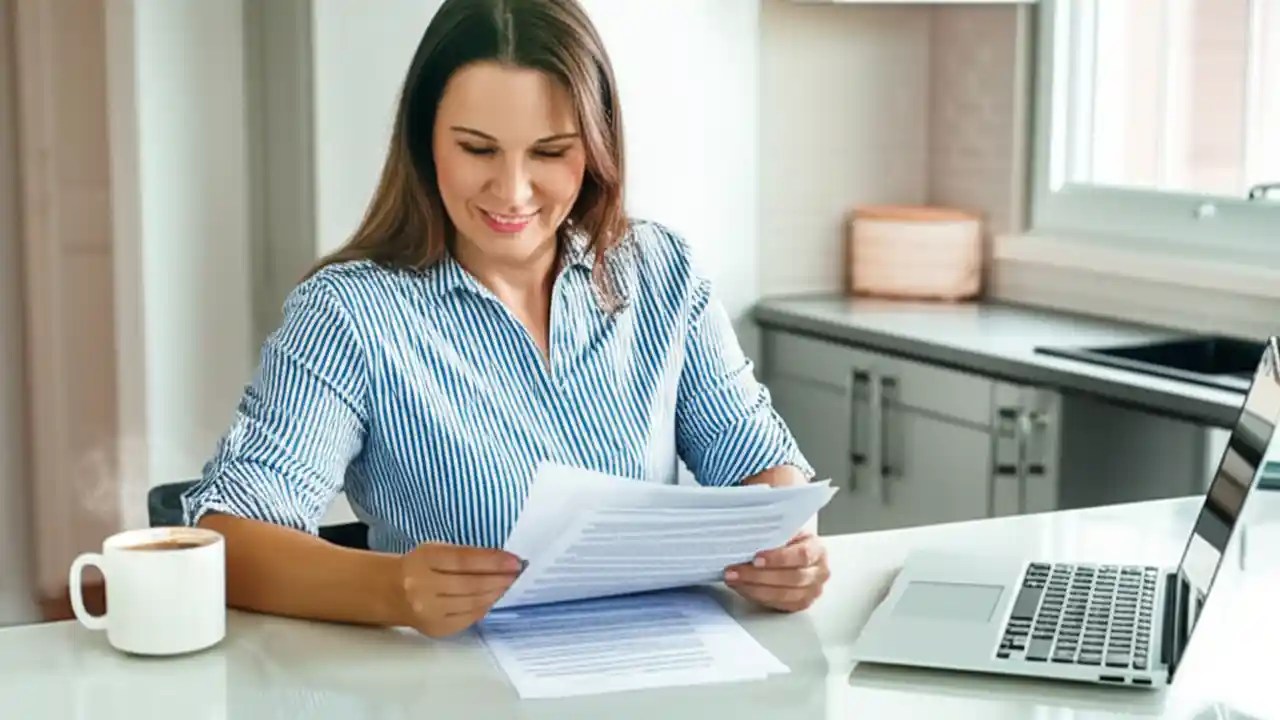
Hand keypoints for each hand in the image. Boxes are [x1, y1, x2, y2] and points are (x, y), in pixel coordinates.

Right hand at [397, 542, 524, 637]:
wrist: (389, 592)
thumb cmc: (419, 566)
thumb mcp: (435, 551)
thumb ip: (464, 555)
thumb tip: (502, 562)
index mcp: (423, 560)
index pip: (464, 561)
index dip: (493, 561)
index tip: (515, 560)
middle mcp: (423, 587)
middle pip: (471, 584)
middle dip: (500, 579)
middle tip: (517, 574)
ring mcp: (429, 611)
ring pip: (472, 603)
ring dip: (495, 593)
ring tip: (508, 585)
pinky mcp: (435, 628)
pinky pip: (467, 618)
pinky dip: (483, 607)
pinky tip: (492, 599)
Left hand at [723, 531, 828, 611]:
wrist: (795, 551)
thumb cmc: (788, 540)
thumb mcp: (785, 531)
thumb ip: (773, 534)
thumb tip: (746, 536)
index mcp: (817, 549)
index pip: (802, 555)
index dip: (778, 558)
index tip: (756, 558)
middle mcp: (819, 572)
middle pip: (792, 578)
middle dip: (759, 576)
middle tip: (734, 571)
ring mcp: (812, 591)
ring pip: (784, 595)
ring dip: (754, 588)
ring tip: (734, 580)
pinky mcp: (801, 604)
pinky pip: (779, 604)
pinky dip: (757, 596)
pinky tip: (742, 588)